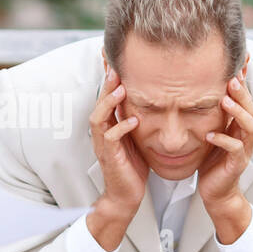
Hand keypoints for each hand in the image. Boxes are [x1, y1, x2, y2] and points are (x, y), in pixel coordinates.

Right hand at [87, 65, 147, 247]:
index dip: (109, 75)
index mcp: (110, 124)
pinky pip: (111, 140)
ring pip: (99, 117)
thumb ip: (137, 117)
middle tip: (114, 63)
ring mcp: (104, 144)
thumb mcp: (136, 137)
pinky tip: (133, 120)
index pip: (107, 95)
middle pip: (100, 100)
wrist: (125, 196)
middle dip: (106, 81)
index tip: (114, 56)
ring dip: (109, 102)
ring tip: (121, 87)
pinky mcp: (110, 158)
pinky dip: (121, 129)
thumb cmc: (132, 166)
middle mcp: (103, 131)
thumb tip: (153, 97)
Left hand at [197, 73, 252, 214]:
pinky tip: (210, 135)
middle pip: (251, 108)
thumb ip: (210, 113)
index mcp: (239, 124)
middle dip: (242, 93)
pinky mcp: (236, 164)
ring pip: (249, 126)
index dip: (244, 82)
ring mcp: (243, 149)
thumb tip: (196, 89)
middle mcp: (245, 134)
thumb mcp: (210, 130)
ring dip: (237, 112)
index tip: (239, 64)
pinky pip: (235, 149)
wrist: (216, 190)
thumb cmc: (211, 159)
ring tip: (224, 101)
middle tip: (232, 78)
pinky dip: (223, 141)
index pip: (244, 99)